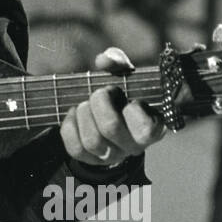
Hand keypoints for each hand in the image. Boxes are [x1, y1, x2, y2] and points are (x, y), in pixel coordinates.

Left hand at [60, 47, 165, 167]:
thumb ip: (118, 62)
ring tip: (85, 104)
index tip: (129, 99)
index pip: (145, 128)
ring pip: (92, 141)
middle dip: (99, 102)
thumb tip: (103, 61)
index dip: (132, 109)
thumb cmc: (122, 94)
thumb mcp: (124, 75)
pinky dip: (70, 126)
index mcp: (152, 129)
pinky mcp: (90, 160)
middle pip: (110, 127)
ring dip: (84, 114)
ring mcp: (112, 157)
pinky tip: (74, 115)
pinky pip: (75, 148)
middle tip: (99, 93)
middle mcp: (134, 148)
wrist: (108, 116)